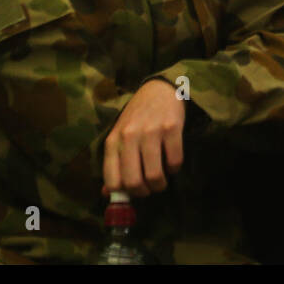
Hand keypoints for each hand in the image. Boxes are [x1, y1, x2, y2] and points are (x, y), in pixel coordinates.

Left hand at [102, 78, 185, 197]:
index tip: (134, 191)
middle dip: (145, 192)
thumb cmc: (137, 116)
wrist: (160, 89)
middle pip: (134, 182)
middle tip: (150, 187)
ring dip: (161, 184)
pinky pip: (175, 161)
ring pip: (155, 175)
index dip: (125, 193)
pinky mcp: (172, 128)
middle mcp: (129, 137)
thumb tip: (108, 193)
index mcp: (113, 142)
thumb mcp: (120, 137)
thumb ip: (114, 164)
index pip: (113, 181)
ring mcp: (151, 132)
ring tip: (163, 180)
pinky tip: (173, 163)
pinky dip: (175, 168)